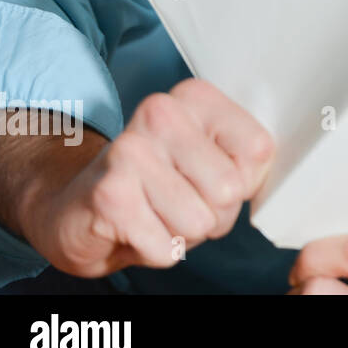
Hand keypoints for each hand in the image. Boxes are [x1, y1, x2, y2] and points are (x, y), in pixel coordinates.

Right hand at [20, 77, 274, 277]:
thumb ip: (248, 161)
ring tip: (157, 212)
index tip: (214, 174)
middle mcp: (162, 113)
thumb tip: (268, 180)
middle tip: (181, 200)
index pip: (258, 149)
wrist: (79, 207)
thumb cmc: (159, 184)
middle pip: (230, 190)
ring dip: (184, 232)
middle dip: (214, 212)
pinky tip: (136, 227)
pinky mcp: (110, 194)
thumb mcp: (213, 160)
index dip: (244, 180)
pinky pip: (166, 247)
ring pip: (200, 222)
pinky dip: (157, 250)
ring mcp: (131, 151)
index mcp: (195, 97)